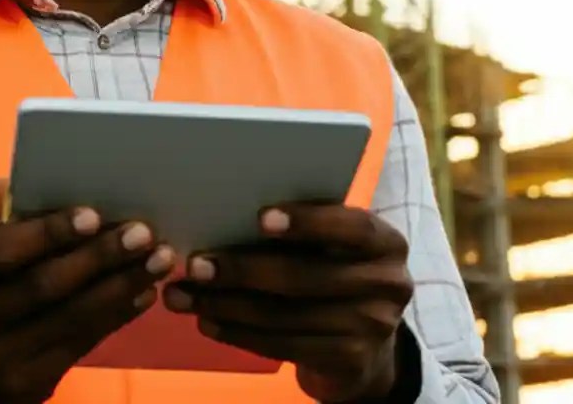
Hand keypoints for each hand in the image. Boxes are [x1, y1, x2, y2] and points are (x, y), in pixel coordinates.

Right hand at [0, 179, 175, 403]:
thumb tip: (12, 183)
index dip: (46, 233)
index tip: (92, 214)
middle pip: (41, 287)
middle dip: (98, 257)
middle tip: (141, 232)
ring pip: (71, 318)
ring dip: (121, 286)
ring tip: (159, 259)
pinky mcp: (28, 387)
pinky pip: (82, 344)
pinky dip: (118, 315)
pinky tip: (143, 291)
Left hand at [162, 204, 412, 402]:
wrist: (364, 350)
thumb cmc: (333, 278)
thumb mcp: (330, 250)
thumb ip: (300, 233)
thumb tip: (223, 210)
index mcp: (385, 242)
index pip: (352, 227)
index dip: (308, 222)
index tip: (260, 219)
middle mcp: (389, 283)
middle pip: (306, 276)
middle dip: (243, 269)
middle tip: (195, 264)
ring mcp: (374, 327)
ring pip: (286, 315)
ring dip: (227, 305)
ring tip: (184, 295)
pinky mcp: (350, 361)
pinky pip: (283, 345)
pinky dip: (238, 333)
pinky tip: (206, 321)